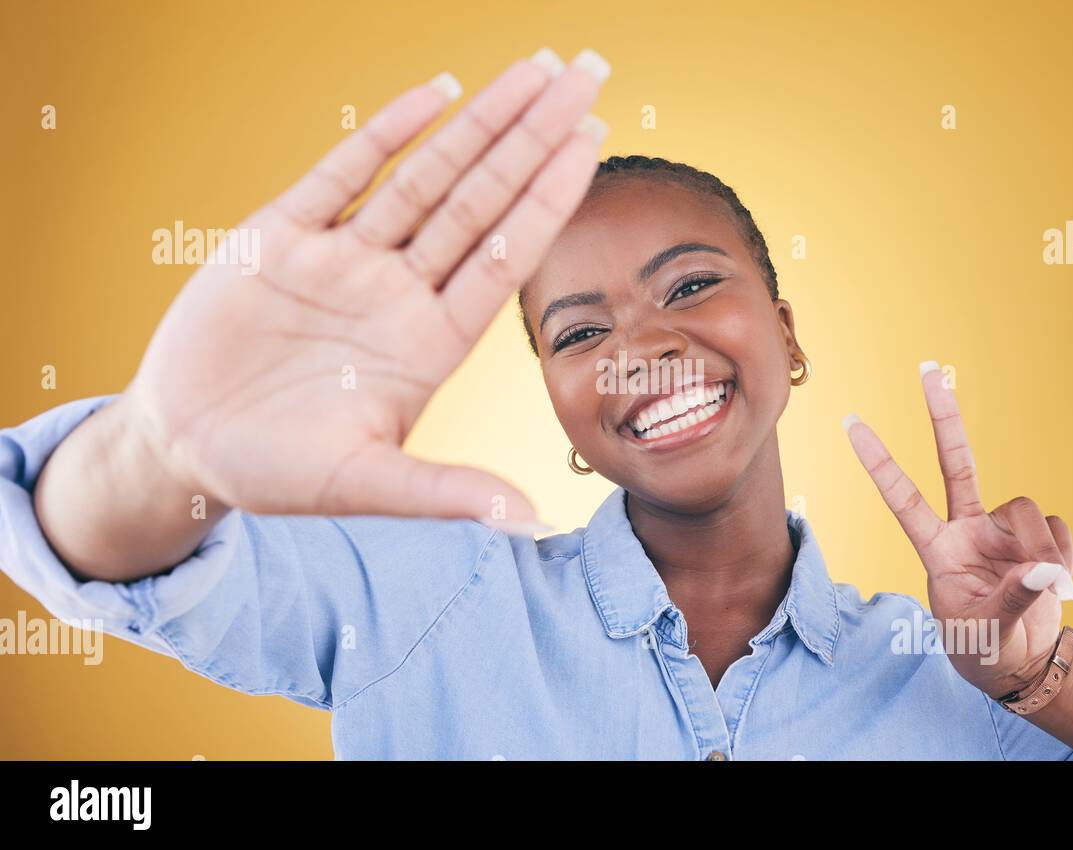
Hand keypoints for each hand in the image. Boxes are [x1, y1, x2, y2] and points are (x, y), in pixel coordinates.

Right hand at [123, 51, 608, 524]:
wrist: (183, 448)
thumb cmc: (278, 472)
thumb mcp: (364, 483)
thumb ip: (444, 493)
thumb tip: (530, 522)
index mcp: (430, 342)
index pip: (508, 255)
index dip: (551, 196)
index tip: (593, 142)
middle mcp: (400, 291)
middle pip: (483, 199)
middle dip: (533, 136)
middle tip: (585, 72)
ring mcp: (346, 260)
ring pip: (427, 176)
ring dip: (480, 122)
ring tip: (535, 69)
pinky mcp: (282, 239)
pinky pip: (344, 173)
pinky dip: (387, 133)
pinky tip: (437, 93)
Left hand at [843, 362, 1072, 697]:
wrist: (1020, 663)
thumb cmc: (982, 646)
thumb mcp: (984, 631)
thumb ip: (1012, 600)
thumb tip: (1043, 568)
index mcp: (938, 548)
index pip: (902, 498)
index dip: (879, 462)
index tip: (851, 422)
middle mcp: (968, 529)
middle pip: (957, 462)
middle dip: (943, 415)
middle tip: (927, 366)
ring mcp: (1004, 532)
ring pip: (1026, 509)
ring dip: (1041, 549)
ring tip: (1046, 589)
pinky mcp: (1041, 540)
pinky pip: (1058, 532)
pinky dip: (1064, 562)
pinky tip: (1056, 586)